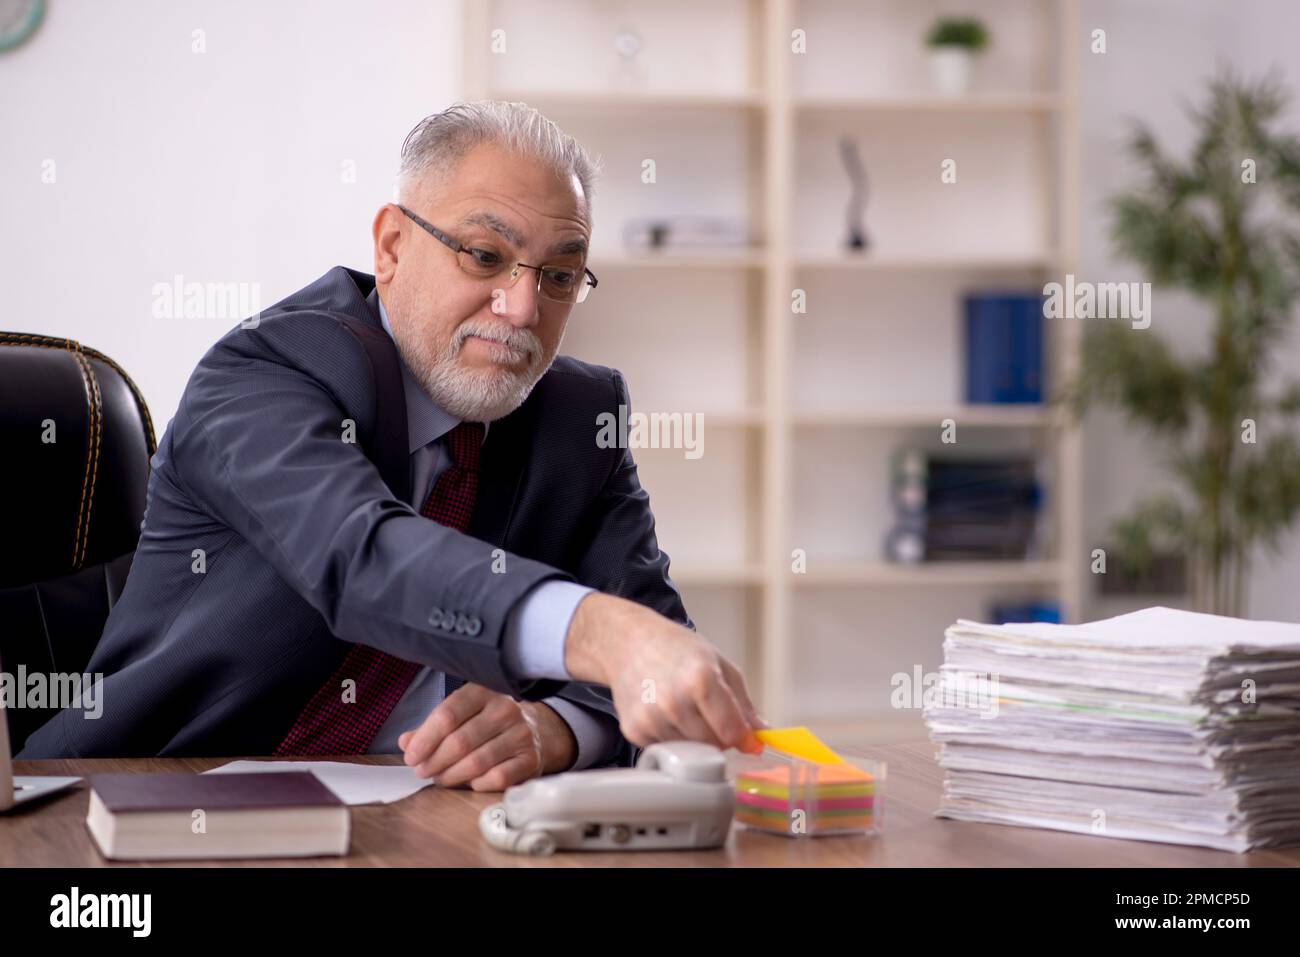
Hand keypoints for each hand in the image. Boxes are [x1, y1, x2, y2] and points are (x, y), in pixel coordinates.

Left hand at [398, 683, 577, 790]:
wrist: (533, 728)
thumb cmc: (486, 722)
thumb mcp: (460, 714)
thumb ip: (431, 727)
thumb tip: (406, 741)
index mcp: (483, 691)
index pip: (448, 714)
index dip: (425, 739)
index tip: (411, 756)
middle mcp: (505, 709)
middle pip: (459, 741)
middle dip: (434, 761)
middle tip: (422, 771)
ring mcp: (521, 734)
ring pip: (476, 762)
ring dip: (451, 775)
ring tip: (439, 778)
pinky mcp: (530, 759)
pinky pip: (497, 778)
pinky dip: (477, 783)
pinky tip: (469, 781)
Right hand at [563, 592, 765, 753]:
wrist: (628, 642)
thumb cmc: (675, 648)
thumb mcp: (719, 663)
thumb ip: (743, 703)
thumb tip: (760, 736)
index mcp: (700, 679)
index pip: (731, 731)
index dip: (742, 737)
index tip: (745, 737)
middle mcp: (673, 701)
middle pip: (712, 746)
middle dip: (719, 736)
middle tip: (710, 714)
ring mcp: (651, 718)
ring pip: (690, 753)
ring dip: (694, 739)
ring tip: (684, 709)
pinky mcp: (634, 731)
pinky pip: (666, 750)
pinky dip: (672, 739)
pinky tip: (665, 714)